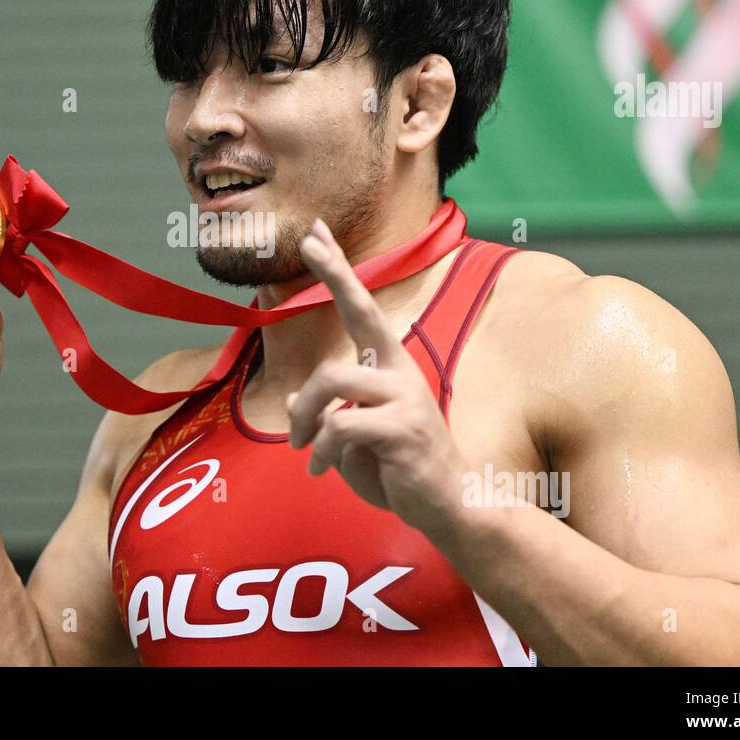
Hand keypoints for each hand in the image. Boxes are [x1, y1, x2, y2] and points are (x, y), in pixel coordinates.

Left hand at [287, 218, 470, 536]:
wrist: (447, 506)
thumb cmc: (400, 470)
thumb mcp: (354, 440)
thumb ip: (328, 416)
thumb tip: (292, 405)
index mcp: (390, 368)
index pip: (362, 309)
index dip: (339, 270)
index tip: (316, 233)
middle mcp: (401, 372)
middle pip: (360, 314)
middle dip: (332, 274)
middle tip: (306, 240)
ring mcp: (405, 398)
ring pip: (333, 379)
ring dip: (306, 417)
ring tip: (301, 447)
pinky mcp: (402, 429)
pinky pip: (340, 426)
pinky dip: (322, 451)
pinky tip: (323, 471)